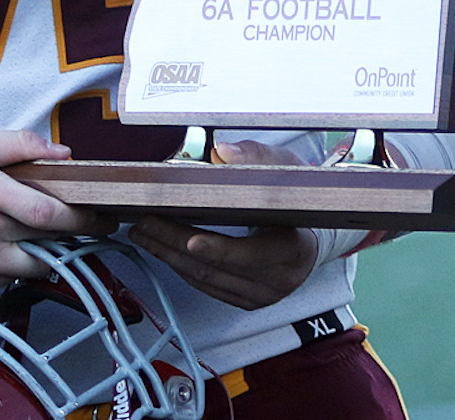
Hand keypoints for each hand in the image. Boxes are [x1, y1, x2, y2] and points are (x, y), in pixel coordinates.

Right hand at [0, 130, 115, 294]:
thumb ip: (19, 145)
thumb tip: (65, 155)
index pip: (45, 213)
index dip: (82, 216)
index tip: (103, 212)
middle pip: (48, 242)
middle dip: (82, 235)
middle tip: (101, 226)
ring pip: (35, 267)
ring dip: (53, 254)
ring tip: (58, 237)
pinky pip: (10, 278)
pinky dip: (21, 264)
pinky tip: (17, 247)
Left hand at [131, 140, 318, 309]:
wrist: (310, 233)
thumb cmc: (297, 201)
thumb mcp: (285, 168)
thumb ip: (254, 157)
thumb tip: (222, 153)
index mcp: (295, 249)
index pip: (253, 253)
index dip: (219, 249)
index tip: (189, 240)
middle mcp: (280, 279)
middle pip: (217, 268)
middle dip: (174, 244)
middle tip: (146, 223)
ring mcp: (262, 295)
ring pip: (205, 280)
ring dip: (169, 256)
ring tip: (144, 233)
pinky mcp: (246, 301)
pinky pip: (206, 287)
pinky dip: (181, 267)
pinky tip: (163, 249)